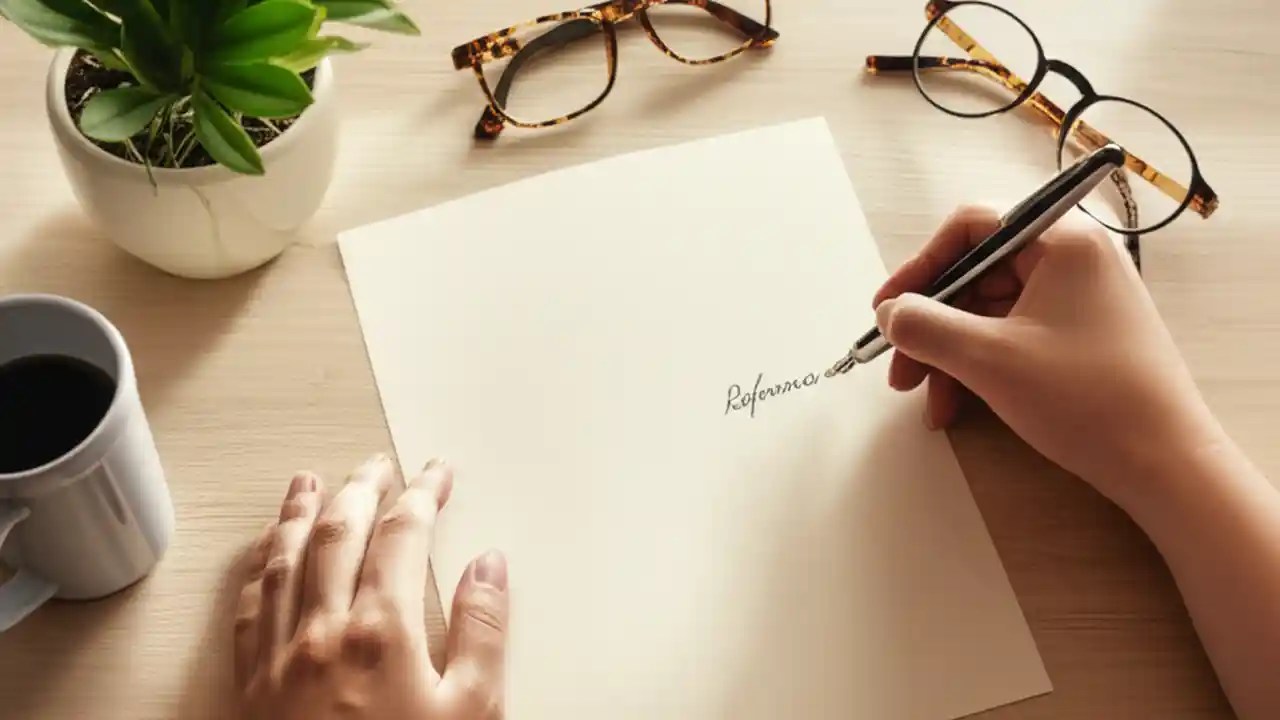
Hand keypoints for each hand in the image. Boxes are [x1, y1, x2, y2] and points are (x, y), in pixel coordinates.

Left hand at [235, 455, 508, 719]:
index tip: (437, 474)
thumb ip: (482, 634)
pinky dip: (259, 566)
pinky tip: (266, 551)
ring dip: (298, 512)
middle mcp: (323, 632)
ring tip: (308, 482)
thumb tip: (488, 568)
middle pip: (340, 532)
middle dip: (362, 488)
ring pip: (285, 559)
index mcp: (382, 632)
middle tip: (378, 465)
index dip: (423, 493)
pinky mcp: (251, 685)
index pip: (403, 534)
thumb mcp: (471, 712)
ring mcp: (280, 656)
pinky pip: (250, 605)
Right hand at [873, 205, 1224, 506]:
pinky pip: (1014, 336)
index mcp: (1062, 240)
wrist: (1166, 464)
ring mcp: (1082, 298)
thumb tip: (890, 313)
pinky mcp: (1083, 336)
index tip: (887, 310)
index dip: (920, 267)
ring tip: (928, 403)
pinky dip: (981, 367)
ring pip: (991, 313)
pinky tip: (958, 406)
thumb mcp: (988, 359)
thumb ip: (926, 326)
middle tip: (900, 369)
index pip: (971, 226)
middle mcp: (1075, 258)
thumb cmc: (1084, 399)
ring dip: (950, 356)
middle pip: (977, 274)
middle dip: (932, 326)